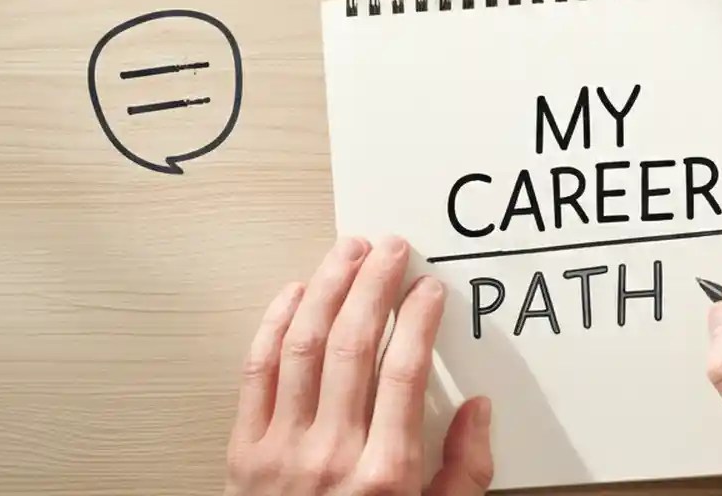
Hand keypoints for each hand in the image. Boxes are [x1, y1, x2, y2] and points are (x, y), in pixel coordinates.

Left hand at [224, 236, 493, 495]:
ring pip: (305, 345)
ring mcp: (282, 449)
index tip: (430, 288)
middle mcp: (333, 454)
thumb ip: (465, 472)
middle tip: (391, 248)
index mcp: (386, 473)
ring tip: (347, 252)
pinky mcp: (243, 451)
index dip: (419, 318)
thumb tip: (478, 410)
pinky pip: (257, 372)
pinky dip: (274, 324)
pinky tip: (294, 293)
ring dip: (327, 288)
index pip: (404, 370)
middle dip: (374, 284)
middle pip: (354, 343)